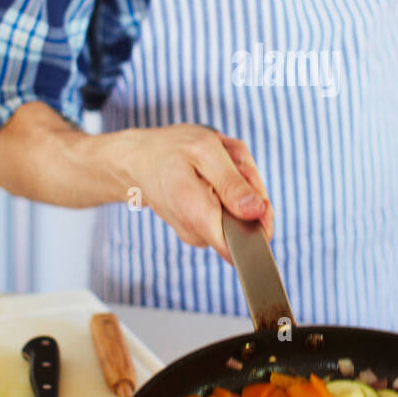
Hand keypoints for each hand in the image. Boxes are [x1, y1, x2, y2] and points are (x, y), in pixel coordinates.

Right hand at [113, 124, 273, 261]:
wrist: (137, 160)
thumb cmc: (168, 150)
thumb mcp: (205, 150)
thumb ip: (233, 183)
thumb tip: (257, 211)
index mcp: (198, 215)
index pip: (241, 246)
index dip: (260, 221)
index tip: (254, 192)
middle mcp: (197, 232)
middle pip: (248, 223)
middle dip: (249, 189)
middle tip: (230, 161)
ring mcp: (198, 233)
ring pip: (240, 215)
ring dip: (239, 186)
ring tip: (216, 164)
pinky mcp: (200, 227)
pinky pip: (229, 212)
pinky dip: (229, 189)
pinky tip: (212, 172)